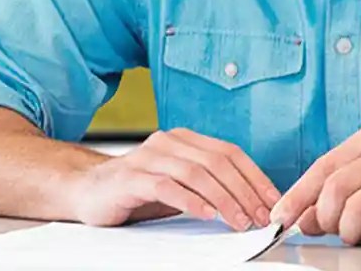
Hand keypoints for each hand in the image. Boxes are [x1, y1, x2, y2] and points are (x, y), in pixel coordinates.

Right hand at [69, 127, 280, 229]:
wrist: (87, 190)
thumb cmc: (138, 191)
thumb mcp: (180, 185)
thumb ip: (209, 186)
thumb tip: (252, 205)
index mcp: (184, 139)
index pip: (230, 153)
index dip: (255, 177)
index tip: (272, 202)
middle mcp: (168, 142)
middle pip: (217, 162)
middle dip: (244, 191)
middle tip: (260, 217)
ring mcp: (148, 157)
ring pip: (195, 173)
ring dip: (223, 199)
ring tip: (239, 221)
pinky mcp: (130, 177)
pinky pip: (166, 186)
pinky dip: (190, 200)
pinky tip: (206, 214)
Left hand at [271, 125, 360, 246]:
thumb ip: (337, 195)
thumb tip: (302, 220)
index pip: (322, 167)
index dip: (297, 195)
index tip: (281, 218)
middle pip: (335, 187)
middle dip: (324, 216)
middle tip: (330, 230)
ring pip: (355, 207)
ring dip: (348, 230)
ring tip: (355, 235)